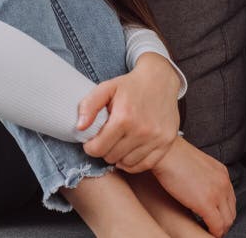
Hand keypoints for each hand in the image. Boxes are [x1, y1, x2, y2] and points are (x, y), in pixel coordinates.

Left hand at [77, 52, 180, 172]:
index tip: (91, 141)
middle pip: (112, 157)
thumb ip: (89, 106)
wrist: (160, 80)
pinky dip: (134, 163)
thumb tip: (79, 127)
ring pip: (128, 163)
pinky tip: (128, 152)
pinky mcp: (166, 143)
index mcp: (124, 117)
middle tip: (105, 139)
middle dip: (104, 150)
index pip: (98, 149)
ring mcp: (156, 138)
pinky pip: (145, 165)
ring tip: (117, 144)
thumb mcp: (106, 88)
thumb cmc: (130, 85)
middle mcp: (142, 131)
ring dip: (118, 157)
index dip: (90, 147)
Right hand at [151, 136, 236, 236]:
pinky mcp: (206, 204)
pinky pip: (217, 226)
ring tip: (209, 230)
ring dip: (219, 229)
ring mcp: (216, 193)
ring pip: (227, 221)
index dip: (223, 211)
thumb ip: (201, 175)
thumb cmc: (171, 154)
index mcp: (221, 172)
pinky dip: (214, 232)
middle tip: (213, 227)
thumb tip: (196, 187)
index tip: (216, 216)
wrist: (164, 150)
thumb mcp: (194, 163)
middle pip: (231, 211)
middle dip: (223, 222)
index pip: (230, 198)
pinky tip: (205, 231)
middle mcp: (223, 182)